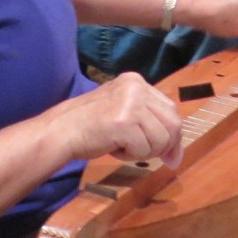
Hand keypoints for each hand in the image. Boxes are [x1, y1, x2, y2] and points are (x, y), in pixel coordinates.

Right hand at [55, 73, 183, 167]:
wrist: (62, 130)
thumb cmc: (92, 125)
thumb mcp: (123, 111)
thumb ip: (149, 122)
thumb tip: (176, 154)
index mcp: (136, 81)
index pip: (171, 109)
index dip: (173, 135)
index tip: (171, 155)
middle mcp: (136, 87)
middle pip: (173, 124)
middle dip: (163, 146)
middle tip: (145, 155)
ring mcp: (130, 103)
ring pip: (161, 139)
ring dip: (144, 152)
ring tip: (123, 147)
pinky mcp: (124, 122)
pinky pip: (144, 149)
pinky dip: (131, 156)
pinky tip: (114, 148)